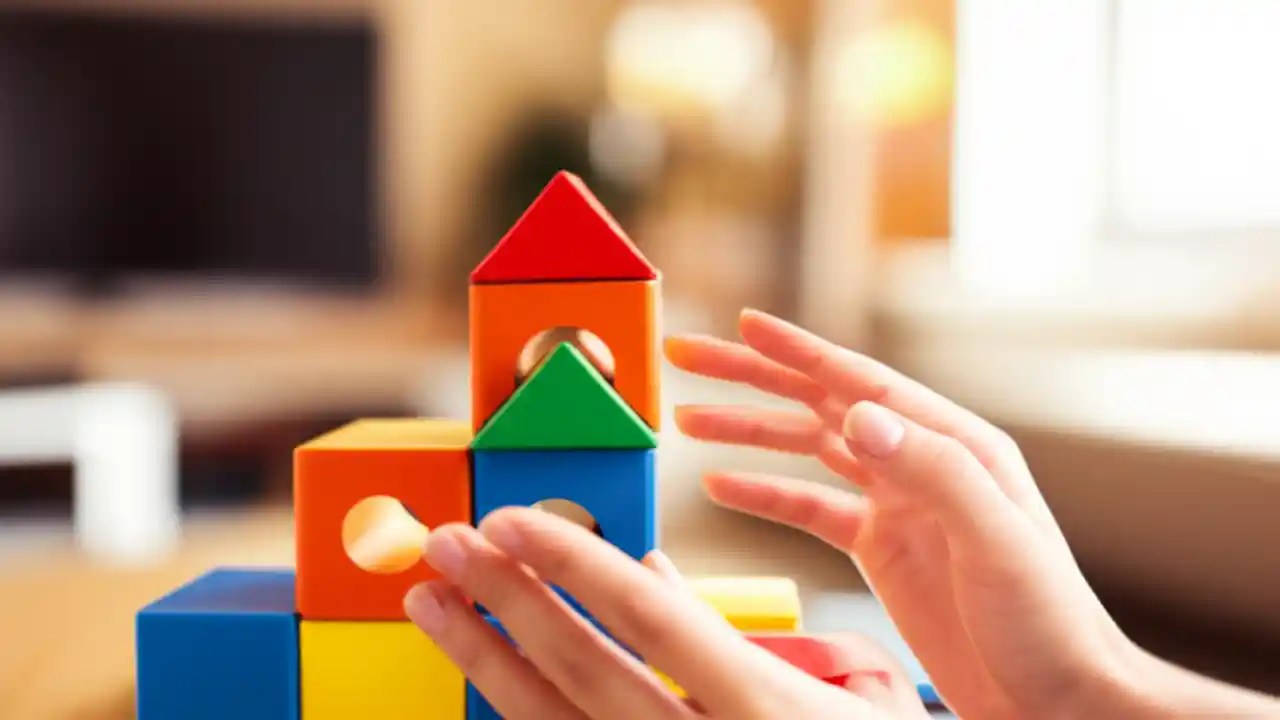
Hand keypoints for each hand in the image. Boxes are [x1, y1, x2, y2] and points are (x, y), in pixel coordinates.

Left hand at [403, 508, 930, 718]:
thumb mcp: (863, 699)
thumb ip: (761, 638)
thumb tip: (658, 577)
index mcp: (768, 716)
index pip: (654, 626)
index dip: (577, 569)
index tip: (513, 521)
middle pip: (583, 673)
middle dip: (504, 602)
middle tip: (444, 541)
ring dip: (482, 657)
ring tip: (429, 601)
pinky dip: (515, 711)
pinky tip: (478, 670)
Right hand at [666, 309, 1148, 718]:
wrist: (1059, 699)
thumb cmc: (1048, 622)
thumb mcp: (997, 540)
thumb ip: (933, 471)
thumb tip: (860, 412)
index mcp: (953, 446)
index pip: (860, 383)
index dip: (798, 351)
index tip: (745, 323)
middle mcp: (920, 464)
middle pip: (821, 405)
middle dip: (753, 378)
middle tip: (692, 355)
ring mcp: (898, 507)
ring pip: (807, 450)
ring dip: (748, 432)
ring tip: (688, 418)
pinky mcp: (882, 550)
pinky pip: (810, 509)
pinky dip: (764, 493)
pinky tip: (723, 485)